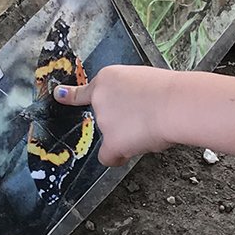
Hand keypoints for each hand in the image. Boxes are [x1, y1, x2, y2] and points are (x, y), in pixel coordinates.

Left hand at [53, 64, 177, 164]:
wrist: (175, 104)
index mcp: (108, 78)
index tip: (60, 95)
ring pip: (112, 136)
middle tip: (145, 119)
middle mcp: (100, 97)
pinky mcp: (110, 141)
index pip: (87, 90)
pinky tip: (129, 152)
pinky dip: (118, 156)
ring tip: (150, 127)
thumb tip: (134, 110)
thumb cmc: (171, 92)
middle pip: (106, 118)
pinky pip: (108, 156)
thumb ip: (131, 94)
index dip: (72, 95)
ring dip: (127, 136)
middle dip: (121, 123)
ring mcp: (103, 120)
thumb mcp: (146, 80)